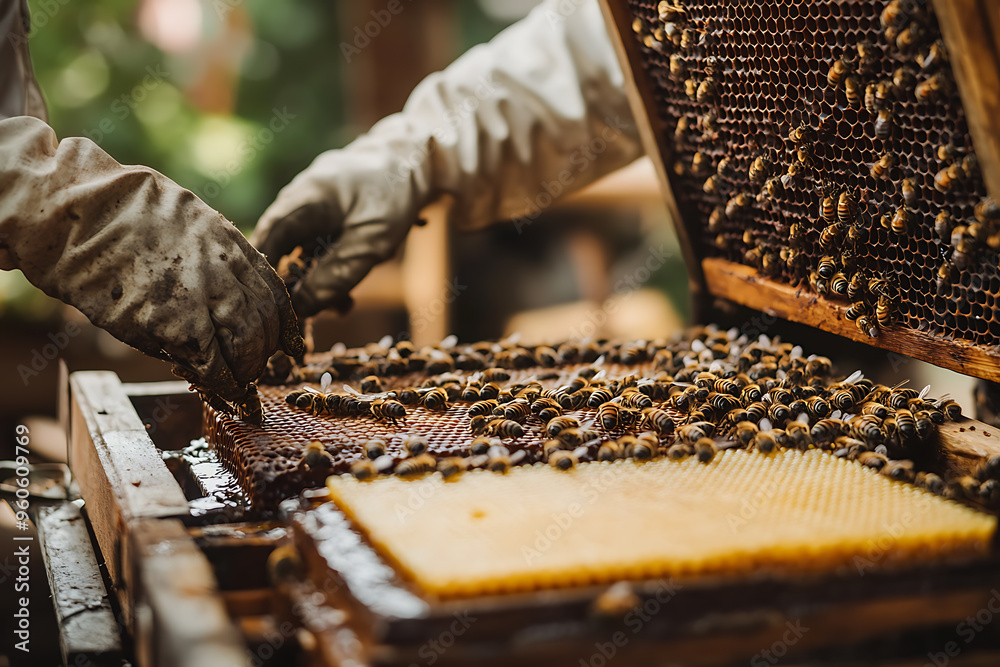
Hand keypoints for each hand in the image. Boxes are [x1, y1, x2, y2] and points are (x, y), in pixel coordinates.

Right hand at [0, 117, 304, 407]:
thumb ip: (209, 258)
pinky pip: (212, 363)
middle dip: (264, 351)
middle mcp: (224, 267)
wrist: (72, 211)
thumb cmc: (112, 213)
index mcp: (228, 241)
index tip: (288, 343)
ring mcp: (202, 294)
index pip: (275, 291)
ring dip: (245, 370)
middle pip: (265, 322)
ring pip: (247, 344)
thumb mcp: (181, 221)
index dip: (284, 324)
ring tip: (238, 382)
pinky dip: (219, 382)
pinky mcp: (173, 322)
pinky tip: (217, 389)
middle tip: (255, 368)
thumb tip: (221, 300)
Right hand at [251, 159, 422, 318]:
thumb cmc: (395, 194)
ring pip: (301, 252)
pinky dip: (331, 266)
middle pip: (281, 252)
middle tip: (323, 313)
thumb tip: (302, 309)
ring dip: (320, 281)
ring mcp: (310, 205)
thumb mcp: (371, 242)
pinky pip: (317, 245)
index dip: (269, 282)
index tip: (284, 314)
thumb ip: (336, 275)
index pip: (266, 246)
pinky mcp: (325, 212)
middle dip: (300, 288)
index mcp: (301, 200)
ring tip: (345, 306)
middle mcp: (297, 200)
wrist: (420, 159)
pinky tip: (350, 287)